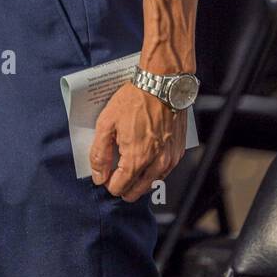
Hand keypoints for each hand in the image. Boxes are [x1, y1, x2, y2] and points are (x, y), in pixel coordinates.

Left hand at [88, 81, 187, 201]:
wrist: (162, 85)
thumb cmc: (134, 100)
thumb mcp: (106, 123)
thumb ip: (100, 153)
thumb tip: (98, 177)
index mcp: (136, 159)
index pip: (120, 188)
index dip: (108, 183)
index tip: (105, 173)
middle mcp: (156, 164)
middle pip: (136, 192)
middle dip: (123, 186)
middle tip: (114, 172)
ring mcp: (170, 159)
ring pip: (151, 184)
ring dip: (138, 181)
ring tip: (128, 166)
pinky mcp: (178, 152)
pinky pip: (164, 172)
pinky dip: (152, 171)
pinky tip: (144, 159)